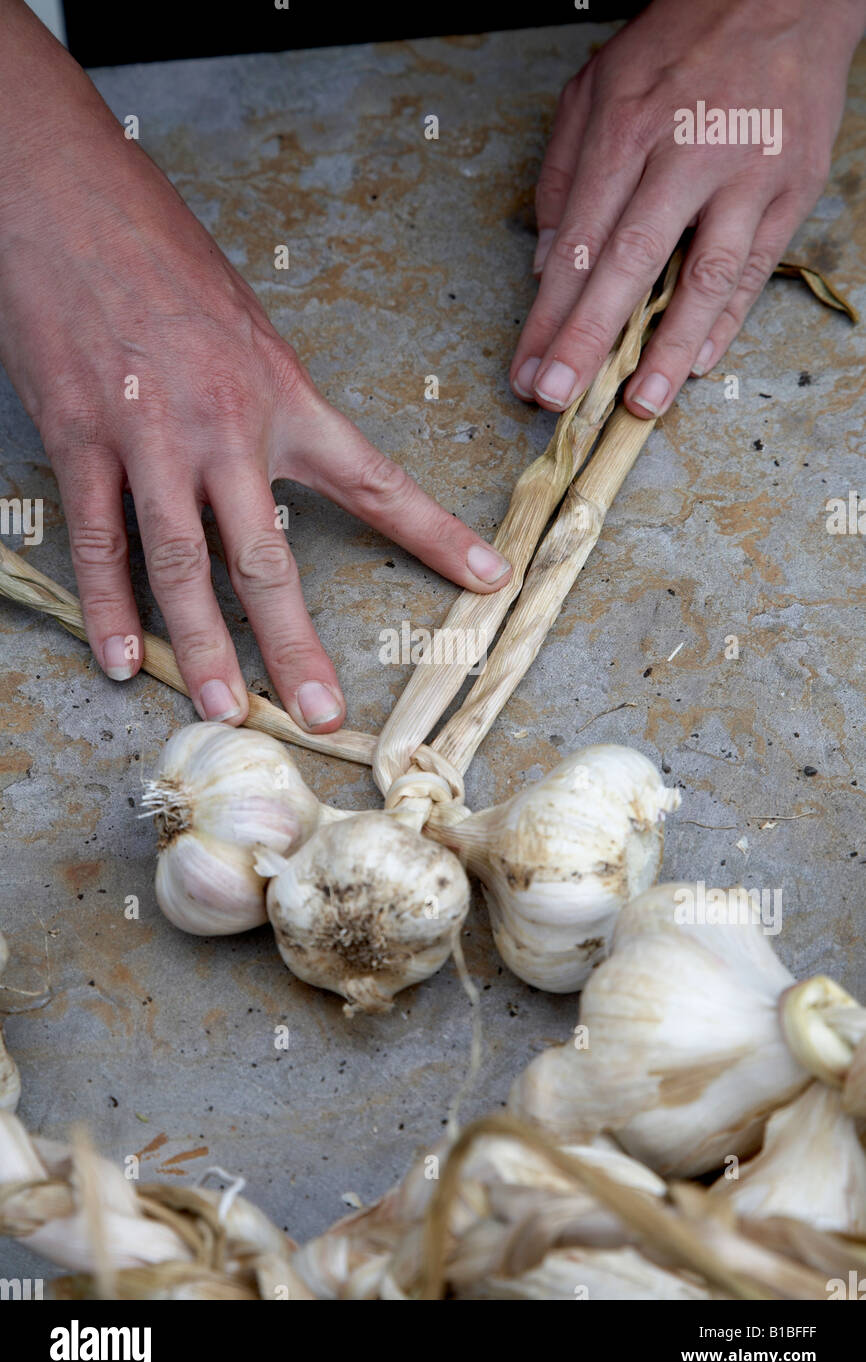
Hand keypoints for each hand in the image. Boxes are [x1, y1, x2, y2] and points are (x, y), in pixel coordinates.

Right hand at [0, 6, 510, 732]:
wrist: (68, 196)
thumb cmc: (165, 255)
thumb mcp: (246, 326)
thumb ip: (268, 407)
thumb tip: (271, 476)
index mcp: (283, 395)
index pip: (376, 479)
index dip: (437, 535)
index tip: (490, 579)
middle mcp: (225, 427)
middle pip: (266, 556)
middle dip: (294, 642)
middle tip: (319, 712)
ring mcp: (149, 439)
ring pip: (179, 564)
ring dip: (200, 645)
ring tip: (220, 708)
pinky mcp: (80, 439)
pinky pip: (98, 538)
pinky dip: (107, 603)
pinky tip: (121, 656)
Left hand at [511, 0, 864, 416]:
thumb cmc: (678, 44)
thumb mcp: (595, 86)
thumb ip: (562, 174)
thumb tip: (544, 266)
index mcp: (626, 128)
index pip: (576, 241)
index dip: (548, 316)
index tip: (527, 371)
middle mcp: (685, 153)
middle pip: (628, 263)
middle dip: (587, 339)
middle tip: (558, 399)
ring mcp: (747, 172)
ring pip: (704, 275)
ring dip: (668, 348)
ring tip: (639, 405)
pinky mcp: (793, 185)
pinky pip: (757, 267)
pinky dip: (726, 320)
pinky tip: (697, 363)